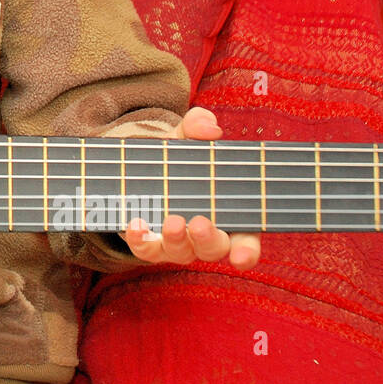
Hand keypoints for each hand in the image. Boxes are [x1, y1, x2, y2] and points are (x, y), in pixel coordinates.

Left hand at [119, 106, 261, 269]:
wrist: (141, 167)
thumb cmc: (177, 156)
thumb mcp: (185, 136)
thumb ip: (198, 126)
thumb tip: (210, 128)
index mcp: (228, 214)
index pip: (246, 239)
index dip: (246, 252)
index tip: (241, 257)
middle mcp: (206, 235)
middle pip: (214, 249)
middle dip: (208, 240)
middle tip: (199, 223)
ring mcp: (178, 243)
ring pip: (182, 252)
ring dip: (176, 240)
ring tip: (170, 220)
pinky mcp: (150, 244)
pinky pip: (146, 250)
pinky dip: (140, 240)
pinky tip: (136, 223)